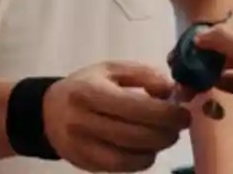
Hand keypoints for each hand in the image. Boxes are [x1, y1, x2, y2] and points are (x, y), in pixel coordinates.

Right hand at [43, 61, 192, 171]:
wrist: (48, 112)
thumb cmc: (85, 86)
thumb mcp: (111, 70)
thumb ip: (142, 74)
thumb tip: (170, 90)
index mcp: (90, 92)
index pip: (136, 108)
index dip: (166, 114)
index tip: (184, 113)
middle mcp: (83, 122)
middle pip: (136, 136)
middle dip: (166, 133)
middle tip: (179, 126)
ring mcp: (82, 147)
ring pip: (130, 157)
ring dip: (156, 148)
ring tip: (166, 136)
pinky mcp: (85, 164)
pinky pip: (121, 168)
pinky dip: (141, 160)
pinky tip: (149, 149)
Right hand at [192, 23, 232, 145]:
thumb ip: (225, 39)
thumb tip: (198, 35)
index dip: (210, 39)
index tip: (187, 45)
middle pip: (231, 56)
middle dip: (208, 59)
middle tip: (183, 66)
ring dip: (214, 76)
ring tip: (191, 79)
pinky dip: (226, 91)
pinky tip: (210, 90)